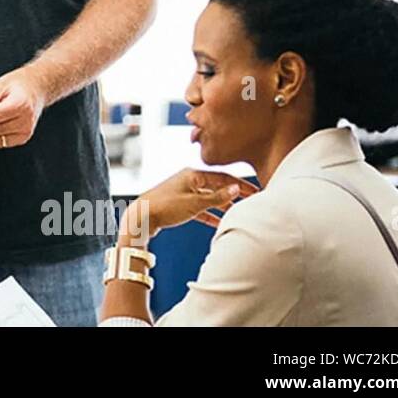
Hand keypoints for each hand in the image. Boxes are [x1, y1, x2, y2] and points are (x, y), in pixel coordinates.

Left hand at [123, 169, 258, 242]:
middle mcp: (188, 180)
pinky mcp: (178, 204)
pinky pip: (199, 207)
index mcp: (193, 175)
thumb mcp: (195, 202)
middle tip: (252, 202)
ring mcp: (183, 192)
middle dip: (234, 194)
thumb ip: (217, 197)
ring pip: (209, 198)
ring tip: (238, 213)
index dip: (241, 185)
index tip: (256, 191)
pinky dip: (209, 214)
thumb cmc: (165, 206)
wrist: (140, 217)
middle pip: (217, 186)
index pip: (223, 177)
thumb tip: (238, 189)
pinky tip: (219, 222)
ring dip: (223, 205)